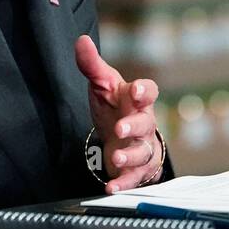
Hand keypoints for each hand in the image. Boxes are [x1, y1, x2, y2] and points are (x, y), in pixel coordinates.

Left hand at [74, 35, 163, 193]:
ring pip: (142, 152)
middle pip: (146, 123)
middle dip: (134, 126)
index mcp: (136, 99)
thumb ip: (92, 65)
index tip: (134, 91)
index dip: (143, 91)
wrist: (121, 136)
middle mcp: (143, 122)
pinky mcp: (136, 168)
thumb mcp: (102, 84)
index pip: (148, 91)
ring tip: (116, 159)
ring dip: (130, 157)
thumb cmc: (115, 106)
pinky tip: (112, 187)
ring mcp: (141, 146)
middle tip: (121, 128)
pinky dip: (124, 183)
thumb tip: (81, 41)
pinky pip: (134, 177)